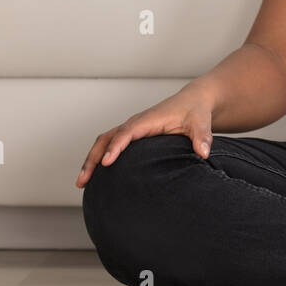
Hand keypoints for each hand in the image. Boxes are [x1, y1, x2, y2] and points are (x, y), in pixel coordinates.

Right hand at [75, 82, 216, 186]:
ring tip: (82, 183)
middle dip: (93, 158)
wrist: (193, 101)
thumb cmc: (196, 111)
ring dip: (91, 160)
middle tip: (84, 180)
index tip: (106, 163)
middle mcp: (135, 123)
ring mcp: (132, 129)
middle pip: (106, 138)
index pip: (127, 133)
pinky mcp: (133, 136)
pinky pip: (110, 145)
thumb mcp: (202, 122)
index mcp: (148, 120)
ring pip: (104, 142)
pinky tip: (96, 178)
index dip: (116, 147)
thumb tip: (203, 153)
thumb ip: (202, 137)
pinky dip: (99, 158)